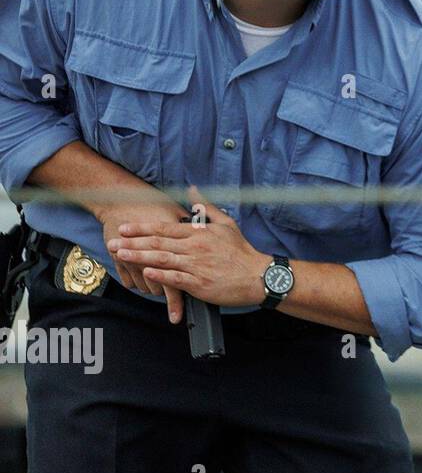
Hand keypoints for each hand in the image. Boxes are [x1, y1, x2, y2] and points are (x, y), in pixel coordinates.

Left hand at [106, 186, 266, 319]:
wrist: (258, 276)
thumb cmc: (241, 252)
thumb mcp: (226, 223)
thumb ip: (206, 206)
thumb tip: (192, 189)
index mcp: (200, 233)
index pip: (165, 228)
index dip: (142, 228)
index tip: (124, 227)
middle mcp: (195, 248)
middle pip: (158, 244)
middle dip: (132, 243)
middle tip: (112, 242)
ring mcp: (197, 266)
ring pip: (163, 259)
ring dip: (139, 257)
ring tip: (120, 255)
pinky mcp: (200, 284)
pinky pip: (176, 279)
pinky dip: (160, 276)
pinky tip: (145, 273)